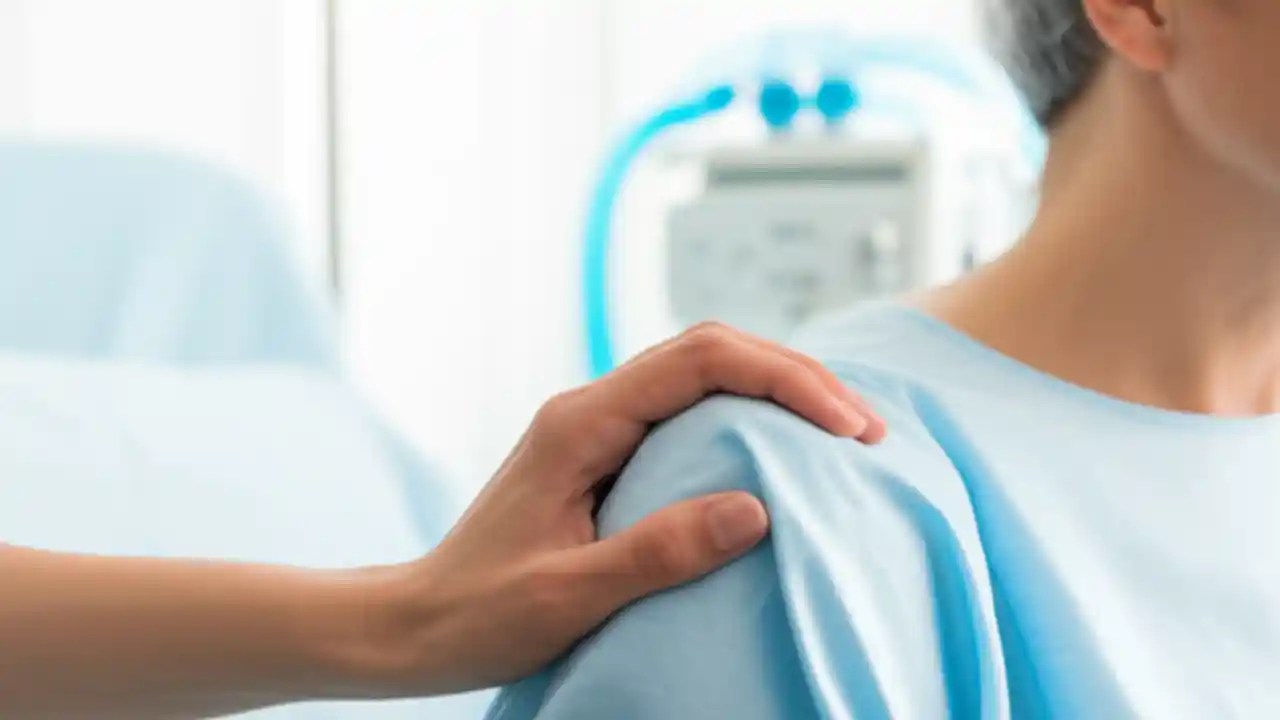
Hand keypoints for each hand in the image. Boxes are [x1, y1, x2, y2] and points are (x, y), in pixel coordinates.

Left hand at [369, 323, 884, 693]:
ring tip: (842, 433)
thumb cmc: (480, 613)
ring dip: (776, 392)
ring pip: (702, 375)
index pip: (701, 361)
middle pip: (710, 351)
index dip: (785, 381)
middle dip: (796, 377)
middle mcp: (591, 407)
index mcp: (582, 422)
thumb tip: (755, 510)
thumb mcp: (570, 594)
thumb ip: (658, 551)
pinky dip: (746, 418)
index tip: (848, 429)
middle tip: (866, 429)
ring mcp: (598, 427)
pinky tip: (781, 453)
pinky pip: (688, 412)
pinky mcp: (605, 453)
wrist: (418, 623)